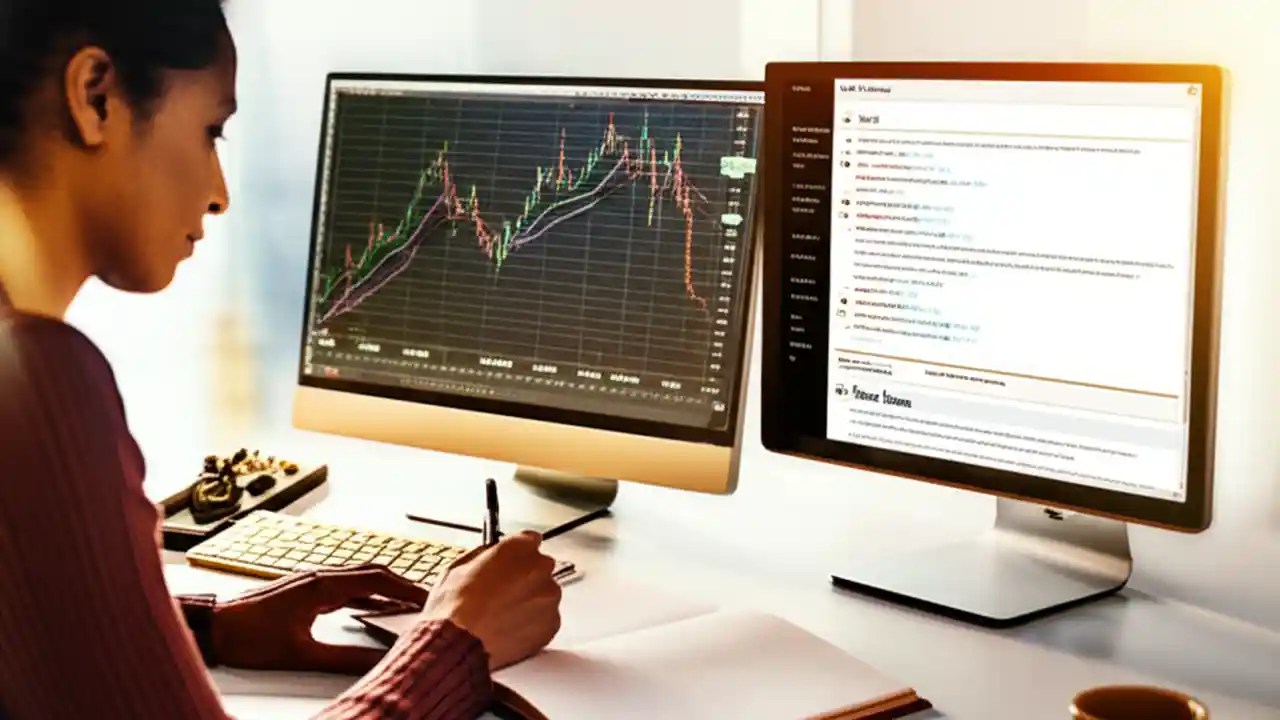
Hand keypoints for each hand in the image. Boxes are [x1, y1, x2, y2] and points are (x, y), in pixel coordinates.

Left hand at [212, 565, 427, 673]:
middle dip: (402, 584)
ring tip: (406, 603)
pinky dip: (365, 593)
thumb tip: (375, 662)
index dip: (407, 589)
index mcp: (322, 585)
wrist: (213, 628)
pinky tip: (370, 607)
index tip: (428, 598)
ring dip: (384, 587)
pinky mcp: (303, 590)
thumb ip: (343, 658)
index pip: (377, 580)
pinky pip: (344, 585)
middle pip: (372, 572)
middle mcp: (319, 577)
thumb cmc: (248, 637)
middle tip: (425, 599)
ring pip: (358, 577)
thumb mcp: (301, 654)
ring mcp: (310, 581)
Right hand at [420, 530, 561, 670]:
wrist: (458, 645)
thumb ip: (485, 555)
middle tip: (502, 594)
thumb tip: (491, 555)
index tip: (514, 562)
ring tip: (503, 615)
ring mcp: (548, 597)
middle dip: (524, 578)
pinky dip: (534, 624)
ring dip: (530, 601)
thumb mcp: (458, 567)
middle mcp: (539, 568)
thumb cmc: (454, 607)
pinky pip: (546, 619)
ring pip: (544, 594)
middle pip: (539, 568)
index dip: (518, 553)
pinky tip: (511, 629)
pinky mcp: (552, 624)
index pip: (530, 540)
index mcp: (518, 548)